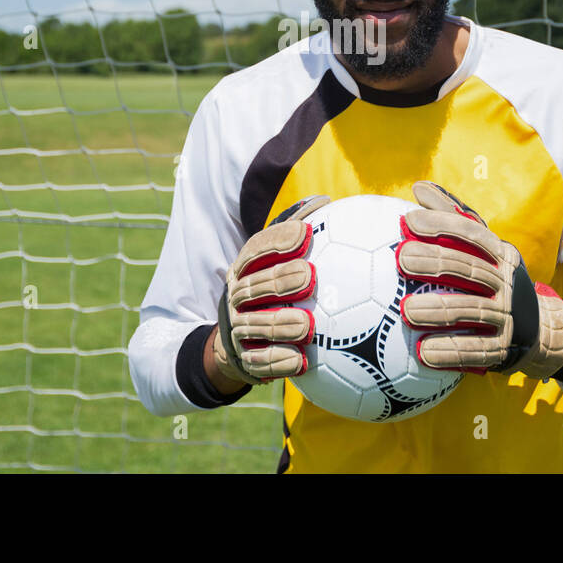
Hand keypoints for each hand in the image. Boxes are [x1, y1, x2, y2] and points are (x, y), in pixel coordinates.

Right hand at [211, 194, 330, 384]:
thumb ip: (297, 231)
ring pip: (254, 325)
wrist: (240, 343)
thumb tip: (326, 202)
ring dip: (280, 324)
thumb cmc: (271, 290)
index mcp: (245, 268)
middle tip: (309, 276)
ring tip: (307, 324)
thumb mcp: (277, 261)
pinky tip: (301, 361)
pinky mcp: (245, 359)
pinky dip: (278, 362)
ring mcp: (238, 328)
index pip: (256, 249)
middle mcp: (236, 296)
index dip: (278, 240)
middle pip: (254, 286)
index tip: (305, 234)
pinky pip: (259, 362)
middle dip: (279, 280)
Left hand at [397, 181, 562, 378]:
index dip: (442, 224)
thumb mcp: (485, 248)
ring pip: (472, 310)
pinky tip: (423, 352)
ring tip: (407, 310)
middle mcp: (507, 282)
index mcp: (500, 254)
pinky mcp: (506, 348)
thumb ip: (454, 217)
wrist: (542, 328)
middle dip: (435, 263)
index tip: (409, 220)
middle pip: (470, 269)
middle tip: (401, 259)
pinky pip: (477, 350)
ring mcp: (509, 315)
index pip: (473, 233)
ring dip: (439, 310)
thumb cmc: (496, 280)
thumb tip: (418, 188)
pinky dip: (451, 352)